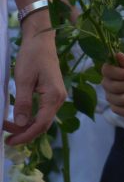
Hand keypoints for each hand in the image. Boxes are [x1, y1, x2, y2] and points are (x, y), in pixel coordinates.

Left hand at [4, 11, 65, 145]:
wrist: (41, 40)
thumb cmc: (32, 57)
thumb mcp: (23, 80)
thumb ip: (23, 103)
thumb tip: (21, 125)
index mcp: (54, 96)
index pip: (41, 124)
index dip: (25, 136)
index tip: (9, 141)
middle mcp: (59, 99)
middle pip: (43, 124)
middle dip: (24, 133)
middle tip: (5, 136)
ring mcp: (57, 96)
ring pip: (43, 119)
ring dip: (26, 126)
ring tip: (8, 126)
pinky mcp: (52, 93)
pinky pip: (43, 111)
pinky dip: (30, 118)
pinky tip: (19, 118)